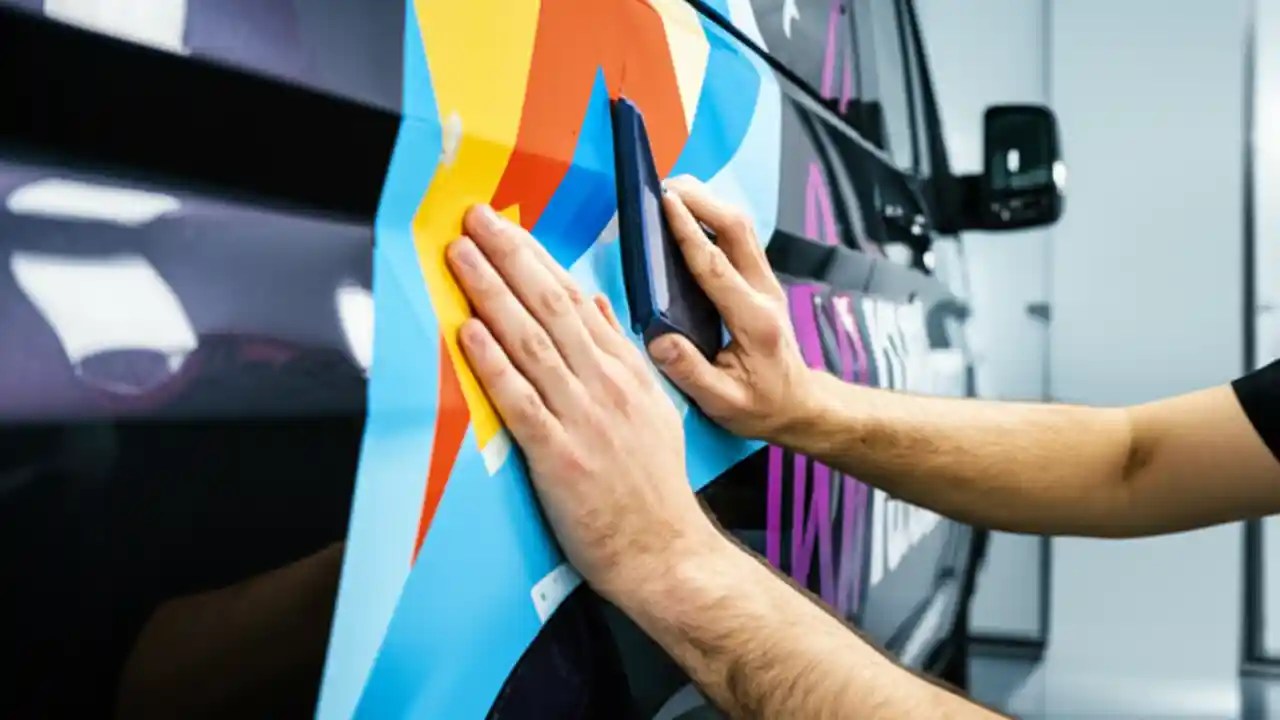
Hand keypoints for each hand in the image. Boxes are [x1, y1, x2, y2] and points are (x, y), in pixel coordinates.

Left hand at [447, 205, 722, 601]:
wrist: (664, 549)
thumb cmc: (653, 484)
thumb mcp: (653, 407)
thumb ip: (623, 352)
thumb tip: (598, 304)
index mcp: (626, 369)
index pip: (576, 299)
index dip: (536, 258)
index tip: (506, 227)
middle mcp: (605, 383)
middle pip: (550, 306)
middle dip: (509, 256)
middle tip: (475, 218)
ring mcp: (583, 417)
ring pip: (531, 340)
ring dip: (492, 292)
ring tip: (462, 255)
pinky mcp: (560, 455)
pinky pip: (520, 399)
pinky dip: (493, 362)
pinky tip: (468, 330)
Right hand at [647, 176, 817, 442]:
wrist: (798, 404)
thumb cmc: (760, 407)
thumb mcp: (722, 403)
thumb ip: (690, 372)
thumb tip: (657, 339)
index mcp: (753, 321)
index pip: (716, 267)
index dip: (688, 232)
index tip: (665, 202)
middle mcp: (764, 293)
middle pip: (737, 229)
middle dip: (702, 200)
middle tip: (663, 186)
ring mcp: (766, 283)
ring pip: (741, 227)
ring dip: (709, 202)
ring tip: (672, 190)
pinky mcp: (760, 280)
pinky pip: (739, 237)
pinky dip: (713, 216)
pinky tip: (690, 212)